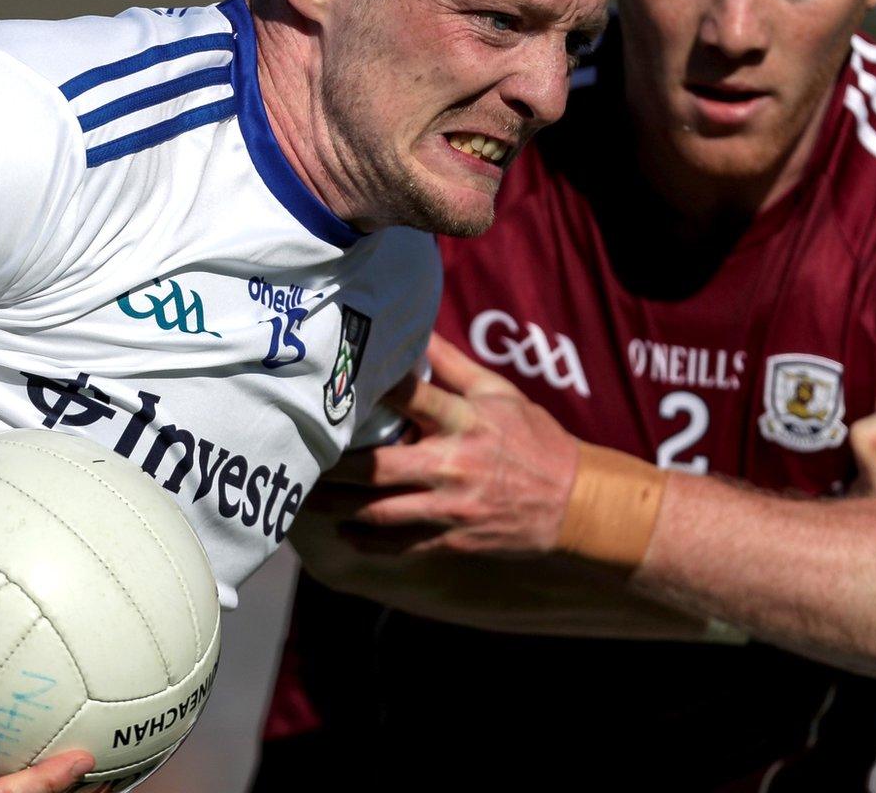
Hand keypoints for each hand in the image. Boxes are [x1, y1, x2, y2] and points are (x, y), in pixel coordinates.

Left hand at [326, 334, 579, 556]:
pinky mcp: (453, 539)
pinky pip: (401, 544)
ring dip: (339, 507)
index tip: (334, 381)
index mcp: (466, 421)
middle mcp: (454, 464)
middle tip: (301, 454)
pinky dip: (368, 540)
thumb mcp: (499, 392)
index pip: (411, 398)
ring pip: (381, 511)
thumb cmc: (533, 438)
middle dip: (335, 464)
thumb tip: (416, 331)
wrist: (573, 502)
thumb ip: (452, 365)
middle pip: (379, 466)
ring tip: (308, 498)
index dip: (372, 387)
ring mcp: (452, 507)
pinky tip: (344, 531)